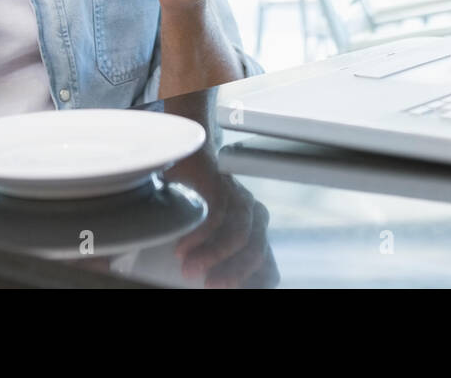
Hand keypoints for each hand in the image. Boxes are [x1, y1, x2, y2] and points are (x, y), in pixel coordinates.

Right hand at [167, 154, 278, 287]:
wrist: (189, 160)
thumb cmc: (198, 205)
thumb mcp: (210, 240)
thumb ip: (216, 261)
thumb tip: (202, 283)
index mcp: (256, 236)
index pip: (268, 270)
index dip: (253, 284)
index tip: (225, 290)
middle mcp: (255, 218)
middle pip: (256, 254)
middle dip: (233, 275)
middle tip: (209, 286)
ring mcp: (241, 199)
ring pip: (239, 235)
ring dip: (213, 256)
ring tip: (189, 269)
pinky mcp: (223, 184)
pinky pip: (218, 214)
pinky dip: (200, 235)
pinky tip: (182, 248)